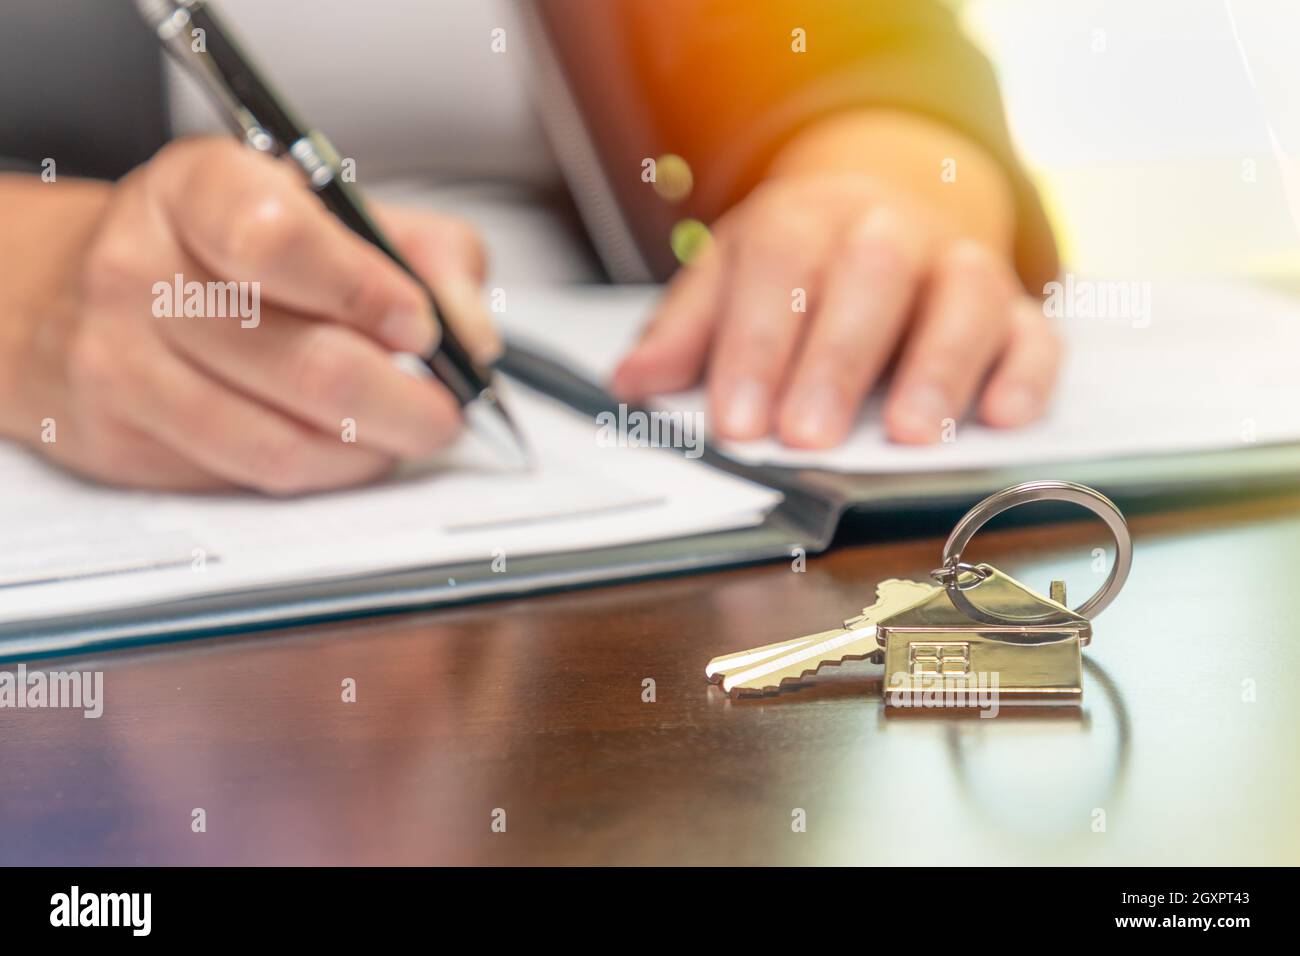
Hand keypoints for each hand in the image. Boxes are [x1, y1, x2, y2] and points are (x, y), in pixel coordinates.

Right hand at [0, 137, 496, 492]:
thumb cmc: (230, 249)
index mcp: (200, 189)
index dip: (368, 293)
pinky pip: (251, 477)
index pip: (279, 242)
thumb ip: (425, 252)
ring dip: (370, 449)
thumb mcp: (329, 208)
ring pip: (283, 442)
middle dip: (406, 403)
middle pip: (306, 366)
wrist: (82, 289)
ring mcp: (119, 362)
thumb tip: (471, 337)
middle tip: (446, 411)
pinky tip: (342, 445)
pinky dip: (322, 471)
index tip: (419, 324)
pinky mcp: (120, 440)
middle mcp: (143, 270)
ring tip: (402, 430)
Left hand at [610, 173, 1059, 447]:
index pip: (778, 271)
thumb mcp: (727, 277)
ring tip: (909, 433)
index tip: (734, 423)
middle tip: (807, 436)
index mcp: (806, 219)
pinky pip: (1034, 332)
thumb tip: (632, 386)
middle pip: (869, 279)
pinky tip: (1002, 416)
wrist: (884, 206)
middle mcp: (888, 231)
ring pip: (961, 298)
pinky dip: (1025, 374)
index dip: (755, 348)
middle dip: (836, 361)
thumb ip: (685, 331)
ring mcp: (956, 264)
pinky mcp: (1012, 308)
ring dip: (937, 366)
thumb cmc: (799, 259)